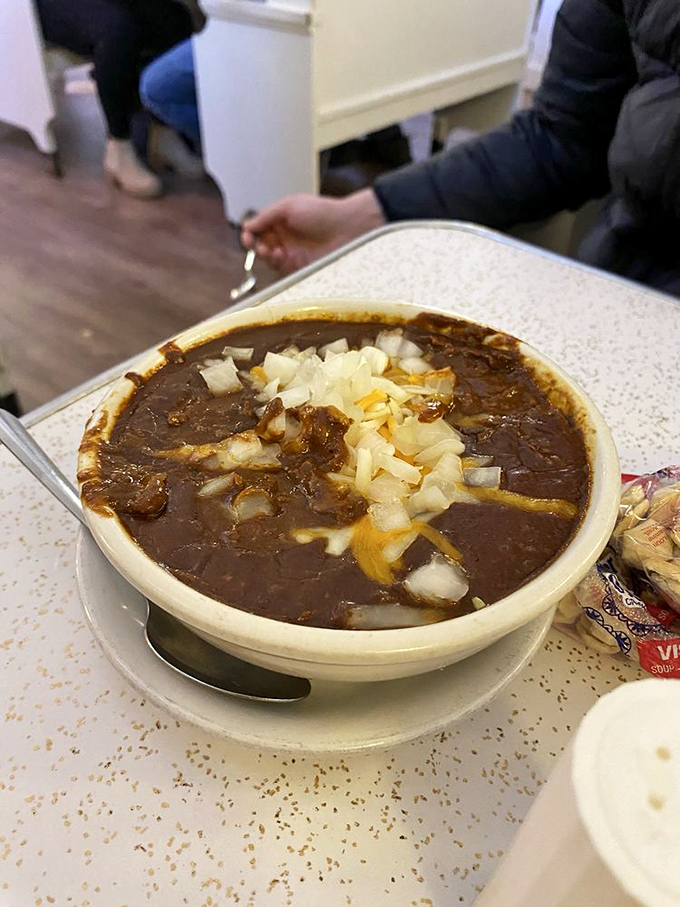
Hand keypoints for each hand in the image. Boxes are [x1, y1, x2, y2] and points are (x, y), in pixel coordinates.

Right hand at [241, 189, 385, 274]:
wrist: (346, 228)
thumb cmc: (322, 212)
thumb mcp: (289, 206)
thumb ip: (267, 215)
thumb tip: (248, 224)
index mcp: (281, 220)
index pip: (258, 228)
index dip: (250, 233)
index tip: (247, 236)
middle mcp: (285, 236)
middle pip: (261, 244)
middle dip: (255, 245)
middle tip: (255, 245)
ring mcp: (292, 252)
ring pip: (269, 258)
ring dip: (264, 255)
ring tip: (269, 250)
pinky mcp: (299, 266)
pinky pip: (281, 268)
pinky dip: (276, 263)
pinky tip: (279, 255)